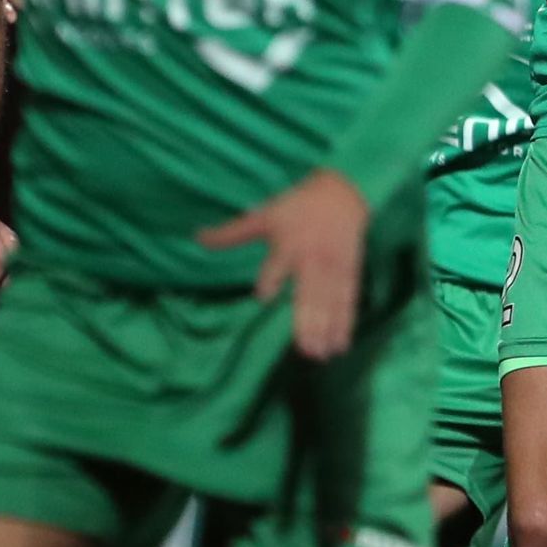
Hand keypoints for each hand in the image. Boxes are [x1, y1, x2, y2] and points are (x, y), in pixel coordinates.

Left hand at [199, 169, 370, 358]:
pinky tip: (340, 344)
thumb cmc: (297, 206)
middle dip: (309, 321)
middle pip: (310, 293)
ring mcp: (333, 268)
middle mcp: (312, 259)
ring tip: (321, 354)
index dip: (271, 278)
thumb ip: (232, 233)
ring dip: (327, 329)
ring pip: (330, 302)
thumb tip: (196, 238)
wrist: (342, 192)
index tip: (265, 295)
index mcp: (289, 245)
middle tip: (305, 349)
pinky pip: (347, 302)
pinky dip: (345, 324)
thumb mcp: (264, 216)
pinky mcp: (349, 273)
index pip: (277, 264)